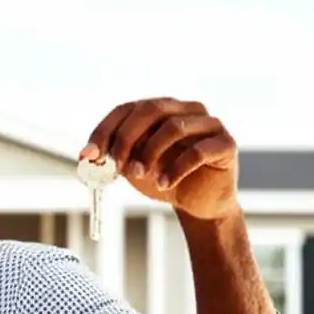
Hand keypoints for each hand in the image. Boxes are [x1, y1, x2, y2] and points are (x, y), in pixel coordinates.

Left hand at [81, 97, 239, 219]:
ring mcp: (209, 124)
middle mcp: (185, 109)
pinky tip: (165, 184)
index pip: (127, 109)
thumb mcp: (134, 168)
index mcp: (160, 109)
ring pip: (174, 127)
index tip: (88, 156)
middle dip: (127, 138)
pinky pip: (198, 151)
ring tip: (141, 176)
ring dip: (150, 153)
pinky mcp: (225, 144)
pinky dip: (176, 169)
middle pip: (151, 109)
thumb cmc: (164, 179)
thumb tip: (90, 156)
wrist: (198, 204)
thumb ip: (116, 158)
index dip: (105, 130)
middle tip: (117, 165)